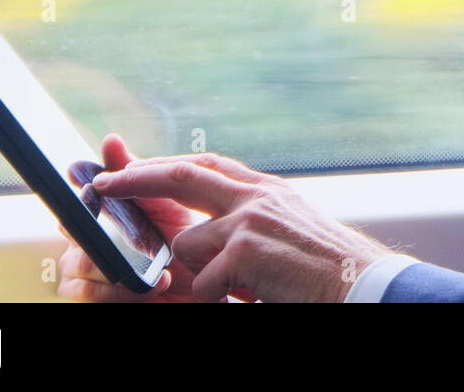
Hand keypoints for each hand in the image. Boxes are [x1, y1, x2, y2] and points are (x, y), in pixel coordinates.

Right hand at [57, 133, 227, 302]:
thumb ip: (138, 173)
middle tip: (131, 238)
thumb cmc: (180, 239)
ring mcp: (85, 272)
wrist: (202, 282)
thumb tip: (110, 140)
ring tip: (158, 271)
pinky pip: (85, 293)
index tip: (98, 191)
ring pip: (79, 264)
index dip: (82, 197)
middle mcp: (85, 242)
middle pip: (73, 233)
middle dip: (101, 235)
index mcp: (97, 216)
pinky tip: (149, 287)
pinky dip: (117, 291)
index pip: (76, 203)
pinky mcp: (92, 298)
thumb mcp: (166, 200)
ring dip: (118, 267)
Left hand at [89, 148, 396, 301]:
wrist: (360, 284)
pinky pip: (204, 283)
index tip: (136, 166)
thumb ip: (252, 220)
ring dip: (202, 274)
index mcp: (266, 189)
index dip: (168, 164)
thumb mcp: (290, 228)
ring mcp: (248, 220)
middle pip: (180, 176)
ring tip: (243, 285)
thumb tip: (210, 232)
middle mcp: (255, 196)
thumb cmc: (329, 267)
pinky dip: (218, 299)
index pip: (207, 166)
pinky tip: (251, 296)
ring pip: (187, 245)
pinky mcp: (244, 251)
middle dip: (136, 177)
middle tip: (103, 182)